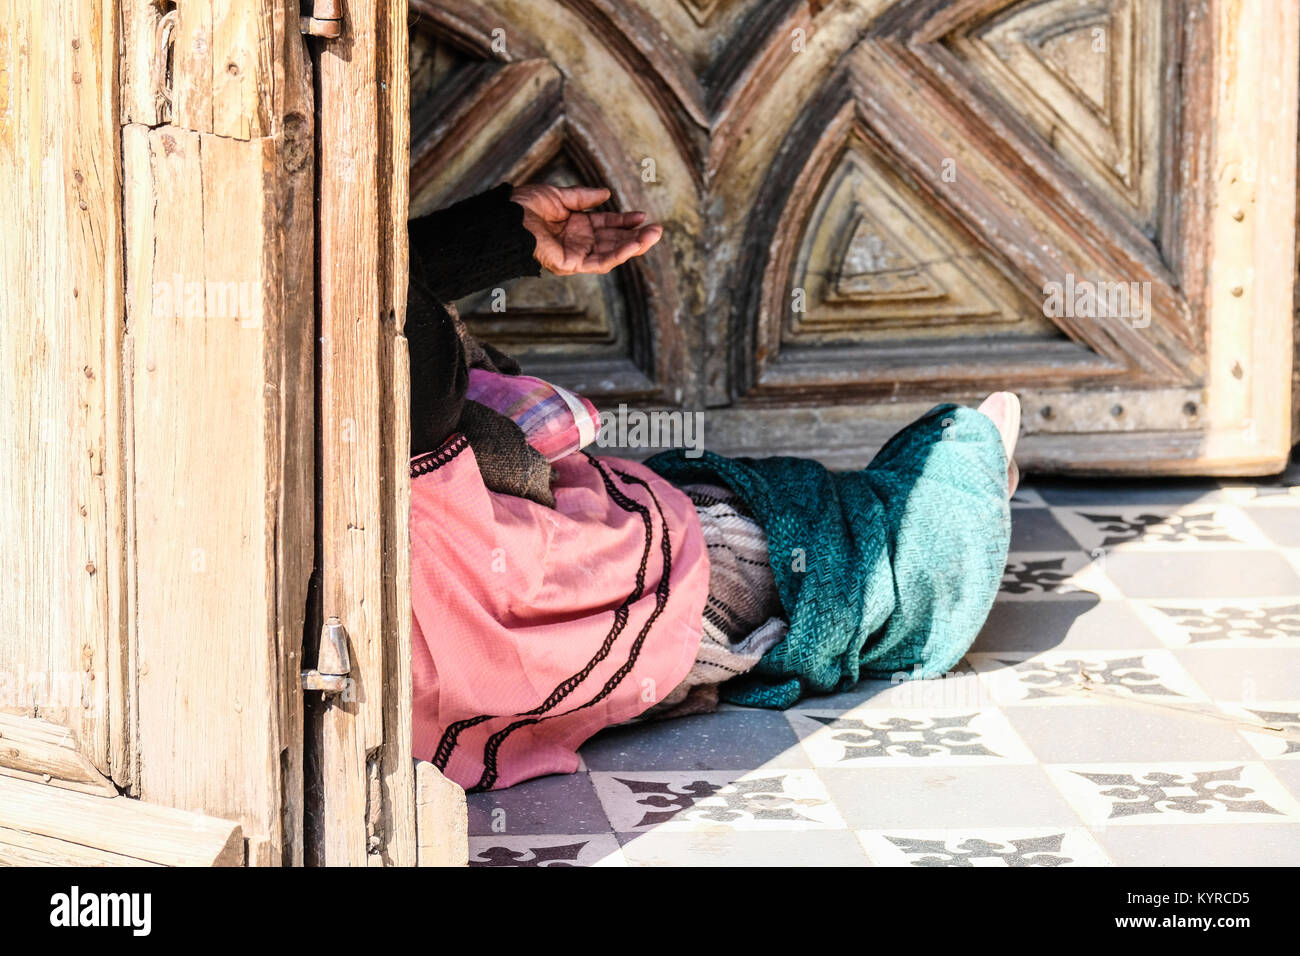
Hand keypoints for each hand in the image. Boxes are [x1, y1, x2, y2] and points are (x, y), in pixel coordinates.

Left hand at [511, 184, 662, 275]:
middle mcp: (577, 242)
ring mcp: (575, 255)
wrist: (508, 218)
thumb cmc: (526, 206)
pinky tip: (634, 245)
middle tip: (658, 229)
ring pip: (611, 253)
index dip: (624, 221)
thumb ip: (583, 198)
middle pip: (613, 241)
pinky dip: (618, 254)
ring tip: (653, 236)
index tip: (642, 216)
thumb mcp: (560, 196)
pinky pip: (600, 262)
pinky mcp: (571, 265)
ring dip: (634, 246)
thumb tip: (606, 194)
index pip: (606, 226)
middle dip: (636, 236)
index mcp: (575, 227)